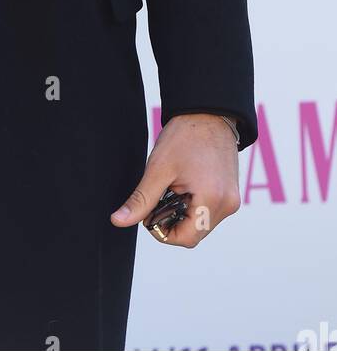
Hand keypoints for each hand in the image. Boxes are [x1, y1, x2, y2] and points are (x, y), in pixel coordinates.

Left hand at [109, 113, 240, 245]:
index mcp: (213, 200)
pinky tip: (184, 185)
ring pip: (201, 223)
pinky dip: (193, 205)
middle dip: (172, 221)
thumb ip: (141, 199)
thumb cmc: (185, 135)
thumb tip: (118, 221)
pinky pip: (209, 211)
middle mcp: (228, 204)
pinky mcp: (231, 193)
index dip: (163, 231)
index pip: (186, 238)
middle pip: (194, 233)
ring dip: (183, 213)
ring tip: (173, 187)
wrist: (208, 111)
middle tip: (160, 195)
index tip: (150, 211)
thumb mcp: (158, 169)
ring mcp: (232, 199)